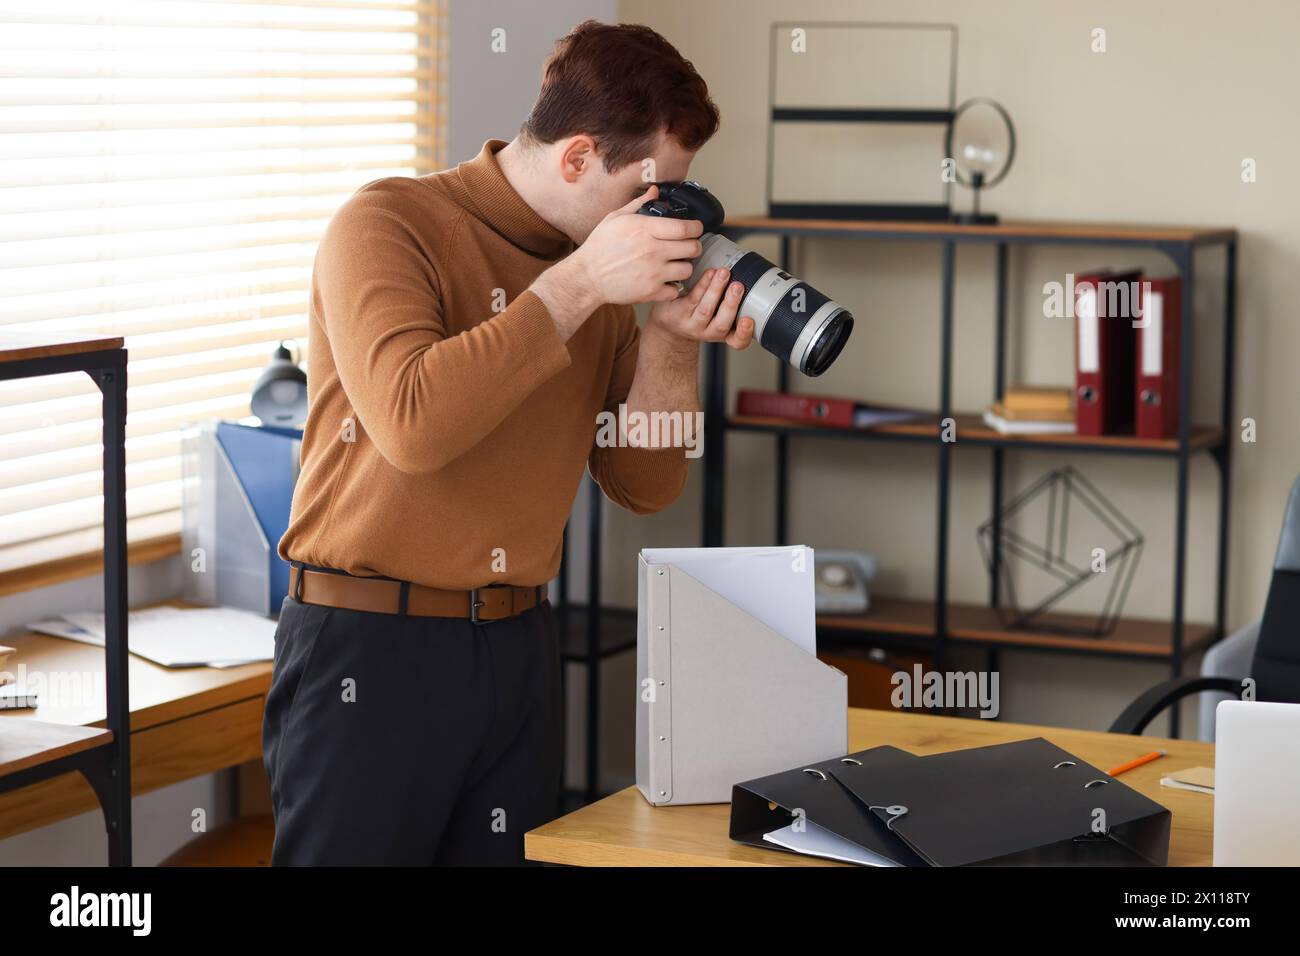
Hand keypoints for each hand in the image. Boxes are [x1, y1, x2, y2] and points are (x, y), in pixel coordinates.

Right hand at [566, 185, 704, 305]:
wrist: (587, 276)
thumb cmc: (600, 247)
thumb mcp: (616, 218)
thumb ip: (639, 205)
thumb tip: (655, 191)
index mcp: (645, 229)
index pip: (685, 227)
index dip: (696, 228)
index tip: (695, 229)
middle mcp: (652, 250)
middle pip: (692, 248)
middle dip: (693, 246)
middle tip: (687, 247)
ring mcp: (653, 273)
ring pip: (687, 270)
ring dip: (683, 267)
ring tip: (674, 264)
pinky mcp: (650, 292)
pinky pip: (675, 291)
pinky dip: (672, 288)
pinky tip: (664, 281)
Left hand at [646, 266, 755, 350]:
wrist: (669, 318)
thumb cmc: (698, 313)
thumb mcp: (717, 314)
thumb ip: (731, 304)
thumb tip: (749, 277)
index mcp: (723, 334)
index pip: (738, 341)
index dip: (745, 333)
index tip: (748, 320)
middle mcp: (708, 333)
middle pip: (722, 324)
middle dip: (731, 304)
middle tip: (738, 286)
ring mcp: (692, 325)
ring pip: (706, 309)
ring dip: (716, 289)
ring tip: (724, 273)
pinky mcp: (679, 313)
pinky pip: (693, 298)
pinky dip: (703, 284)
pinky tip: (710, 273)